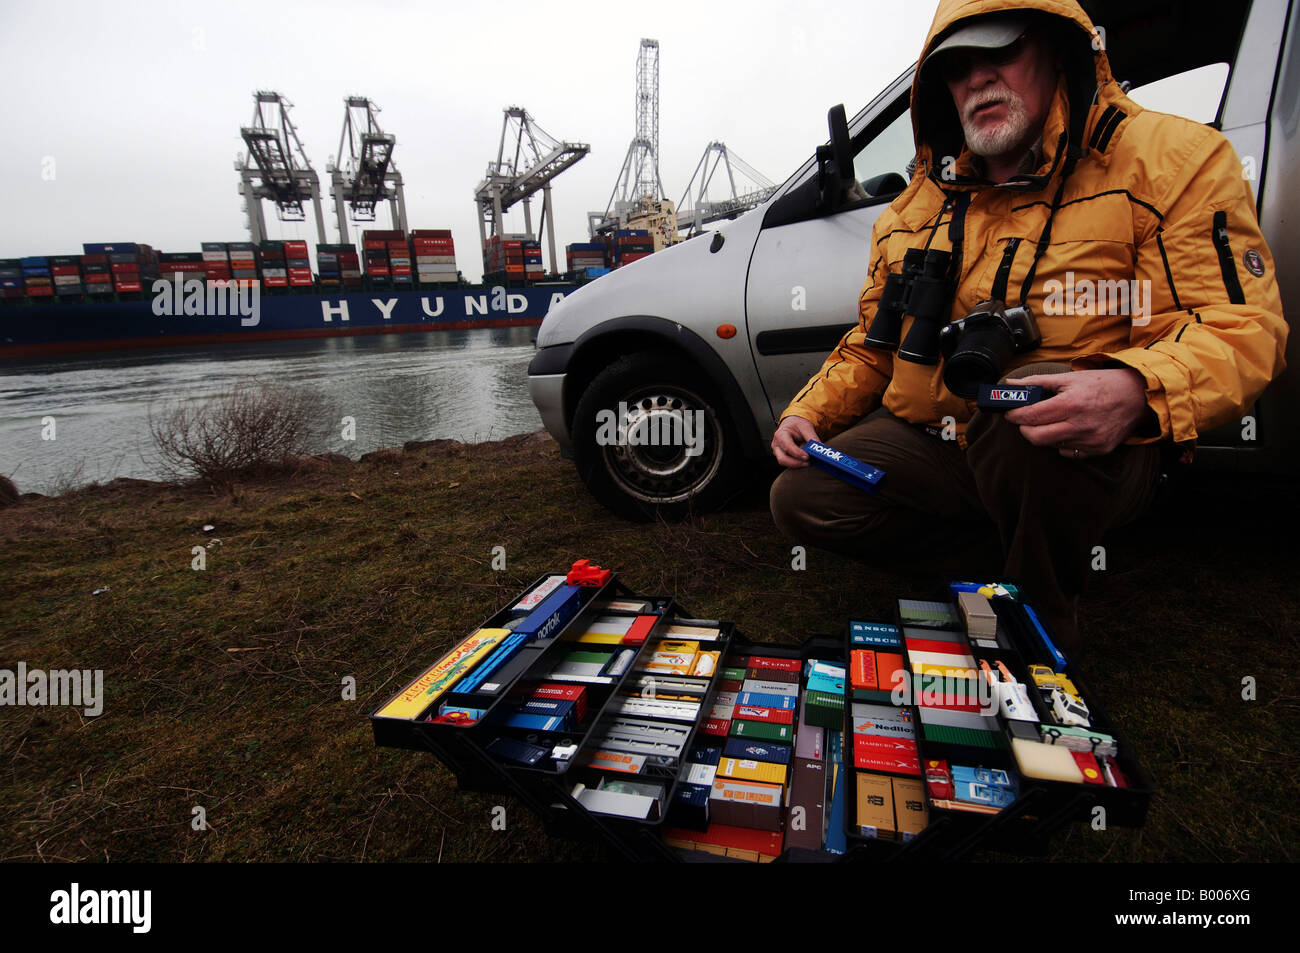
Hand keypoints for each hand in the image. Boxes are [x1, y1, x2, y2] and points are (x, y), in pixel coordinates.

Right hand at [772, 416, 820, 467]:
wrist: (793, 424)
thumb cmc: (796, 425)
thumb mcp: (806, 427)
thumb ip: (812, 438)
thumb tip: (819, 448)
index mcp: (780, 434)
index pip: (787, 446)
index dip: (797, 453)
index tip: (807, 456)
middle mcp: (777, 445)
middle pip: (783, 459)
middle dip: (797, 463)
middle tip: (809, 462)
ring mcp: (778, 452)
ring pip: (786, 464)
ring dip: (799, 464)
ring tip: (810, 461)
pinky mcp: (783, 457)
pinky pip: (790, 464)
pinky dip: (799, 464)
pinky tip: (806, 461)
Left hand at [1002, 368, 1149, 458]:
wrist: (1138, 396)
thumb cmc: (1102, 384)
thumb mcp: (1069, 378)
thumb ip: (1037, 382)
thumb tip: (1010, 385)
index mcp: (1071, 404)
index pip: (1031, 416)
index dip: (1015, 415)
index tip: (1010, 413)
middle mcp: (1081, 425)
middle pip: (1036, 438)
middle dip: (1025, 429)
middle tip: (1026, 420)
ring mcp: (1091, 440)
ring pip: (1052, 445)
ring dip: (1046, 434)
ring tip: (1055, 420)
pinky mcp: (1099, 450)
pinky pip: (1069, 452)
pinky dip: (1063, 443)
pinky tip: (1071, 429)